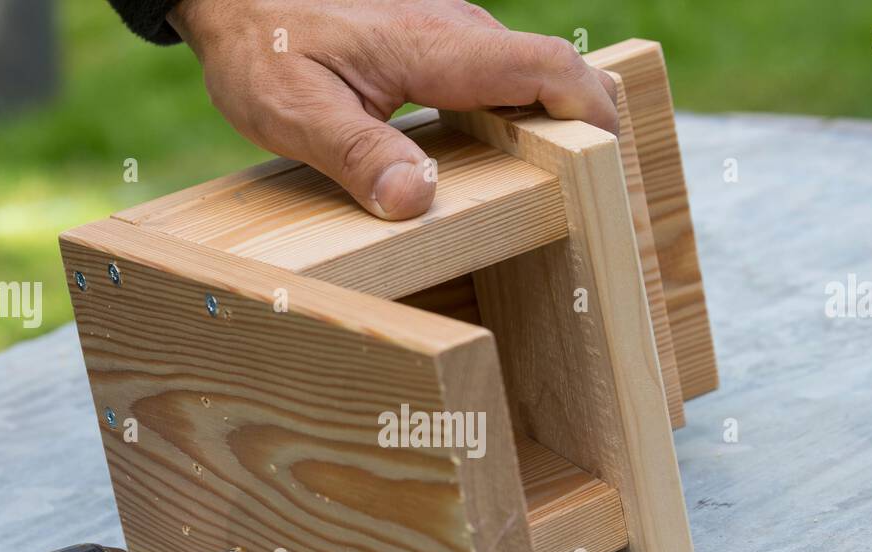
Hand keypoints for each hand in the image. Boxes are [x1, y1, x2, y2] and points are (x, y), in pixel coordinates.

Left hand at [168, 0, 617, 218]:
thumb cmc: (262, 44)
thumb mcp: (294, 111)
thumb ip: (357, 155)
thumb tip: (416, 201)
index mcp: (434, 45)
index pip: (545, 66)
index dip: (591, 111)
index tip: (609, 164)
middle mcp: (456, 30)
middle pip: (552, 73)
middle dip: (584, 128)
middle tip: (592, 198)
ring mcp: (452, 32)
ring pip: (527, 76)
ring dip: (551, 125)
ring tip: (558, 189)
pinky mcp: (440, 44)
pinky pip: (499, 78)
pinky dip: (518, 116)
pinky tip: (504, 161)